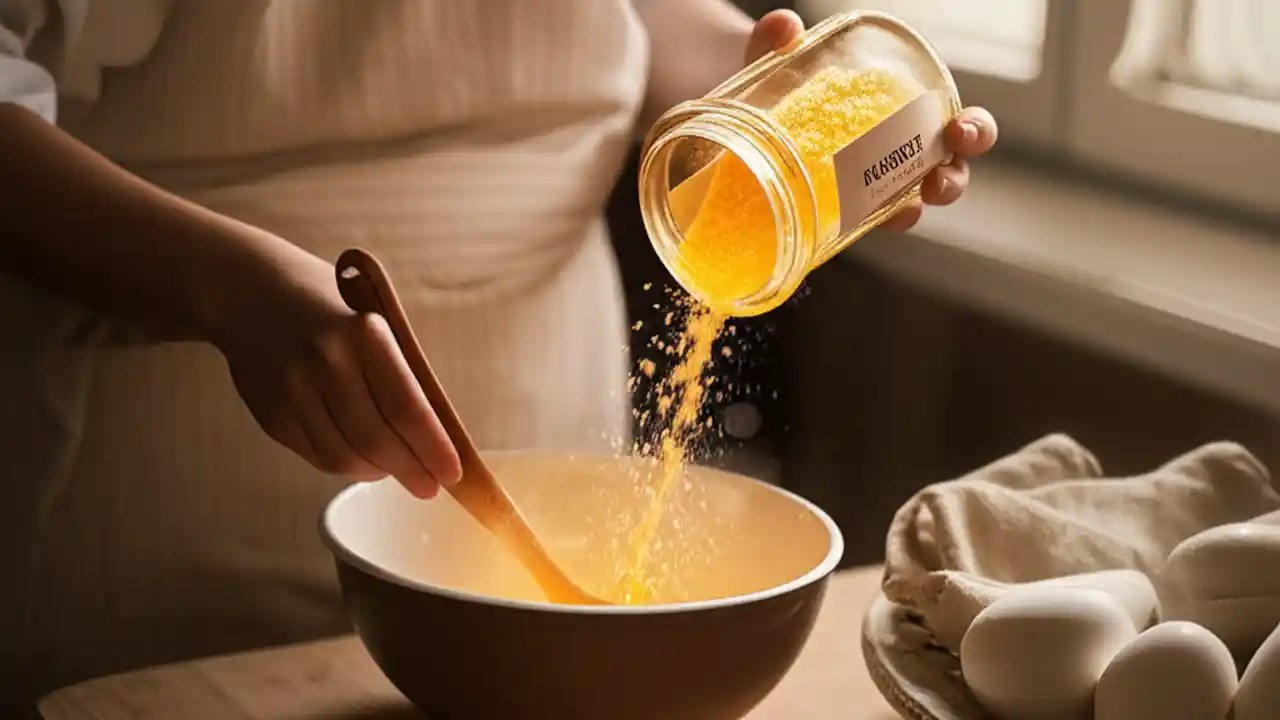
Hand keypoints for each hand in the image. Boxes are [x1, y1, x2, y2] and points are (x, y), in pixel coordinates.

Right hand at [209, 238, 460, 497]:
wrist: (250, 291)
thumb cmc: (332, 308)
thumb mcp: (374, 323)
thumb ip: (401, 375)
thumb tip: (437, 438)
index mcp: (362, 334)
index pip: (406, 407)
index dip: (433, 448)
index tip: (453, 474)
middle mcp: (324, 362)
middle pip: (376, 439)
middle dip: (410, 471)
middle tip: (429, 486)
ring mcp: (292, 390)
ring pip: (343, 457)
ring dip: (377, 471)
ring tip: (395, 469)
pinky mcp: (270, 413)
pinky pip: (315, 455)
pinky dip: (345, 464)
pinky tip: (361, 458)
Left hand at [744, 10, 998, 232]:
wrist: (747, 112)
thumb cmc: (789, 81)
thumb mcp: (786, 58)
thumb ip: (781, 38)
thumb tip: (785, 27)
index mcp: (909, 116)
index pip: (958, 128)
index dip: (973, 133)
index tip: (960, 130)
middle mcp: (898, 156)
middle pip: (944, 174)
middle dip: (952, 181)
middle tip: (936, 183)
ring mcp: (869, 187)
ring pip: (908, 206)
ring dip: (912, 212)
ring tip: (904, 213)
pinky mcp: (837, 210)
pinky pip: (857, 225)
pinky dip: (857, 226)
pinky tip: (850, 229)